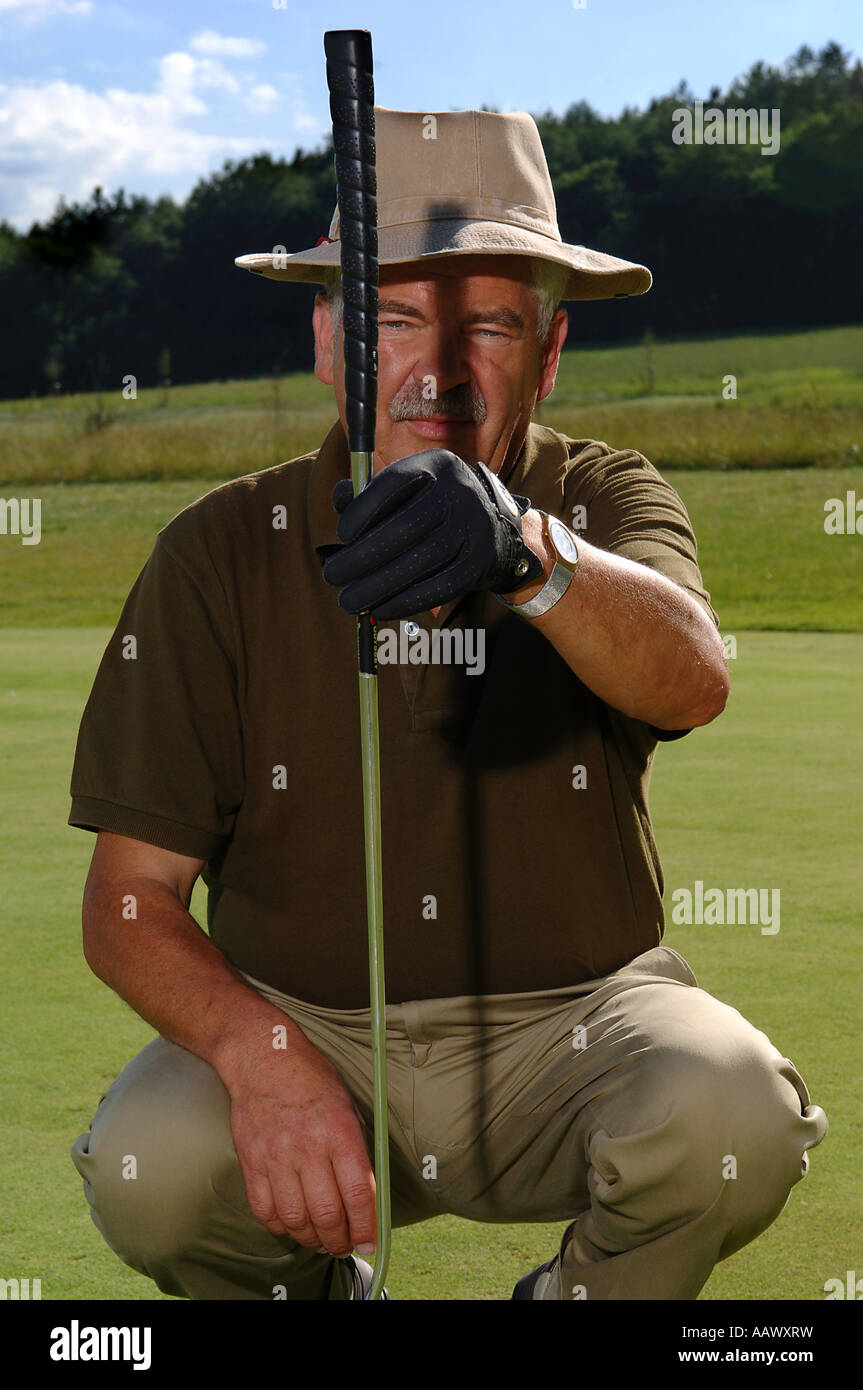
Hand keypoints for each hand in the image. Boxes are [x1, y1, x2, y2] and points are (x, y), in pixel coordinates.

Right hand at [222, 1039, 377, 1257]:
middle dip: (340, 1240)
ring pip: (296, 1220)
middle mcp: (308, 1148)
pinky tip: (292, 1223)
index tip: (370, 1241)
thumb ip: (356, 1149)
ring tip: (320, 1239)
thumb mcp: (347, 1106)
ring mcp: (276, 1157)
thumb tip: (367, 1194)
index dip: (367, 1227)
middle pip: (327, 1216)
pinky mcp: (251, 1162)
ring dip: (311, 1239)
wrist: (263, 1059)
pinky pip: (265, 1210)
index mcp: (339, 1133)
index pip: (358, 1195)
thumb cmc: (311, 1080)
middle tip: (344, 1244)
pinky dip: (281, 1226)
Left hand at [322, 449, 543, 619]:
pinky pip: (439, 587)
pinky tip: (380, 608)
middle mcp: (459, 491)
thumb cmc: (435, 508)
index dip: (363, 510)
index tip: (341, 535)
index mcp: (436, 466)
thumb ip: (370, 493)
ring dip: (377, 586)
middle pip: (405, 528)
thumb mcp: (409, 489)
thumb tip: (340, 500)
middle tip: (332, 576)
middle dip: (361, 557)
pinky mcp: (480, 562)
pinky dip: (405, 601)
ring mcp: (474, 527)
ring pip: (419, 562)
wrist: (497, 529)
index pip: (395, 483)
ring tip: (348, 600)